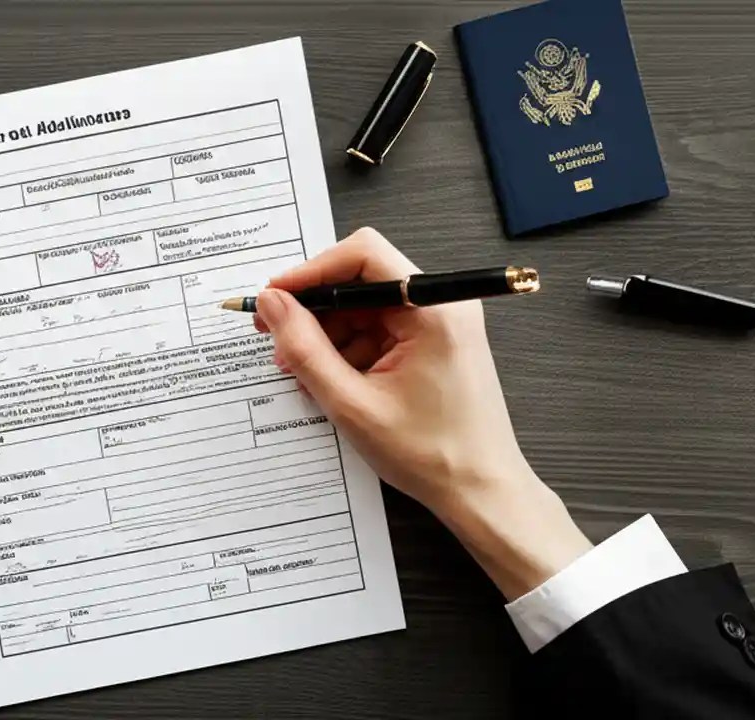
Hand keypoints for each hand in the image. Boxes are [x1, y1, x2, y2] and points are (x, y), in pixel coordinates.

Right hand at [255, 228, 589, 599]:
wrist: (480, 491)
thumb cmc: (433, 454)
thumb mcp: (352, 404)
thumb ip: (306, 349)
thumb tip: (273, 304)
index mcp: (433, 310)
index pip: (363, 255)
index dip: (312, 270)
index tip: (276, 295)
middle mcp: (442, 306)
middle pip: (361, 280)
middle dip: (314, 308)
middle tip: (276, 335)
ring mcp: (440, 324)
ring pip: (365, 307)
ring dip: (328, 334)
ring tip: (301, 371)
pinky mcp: (434, 344)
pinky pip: (380, 330)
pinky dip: (348, 350)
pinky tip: (329, 379)